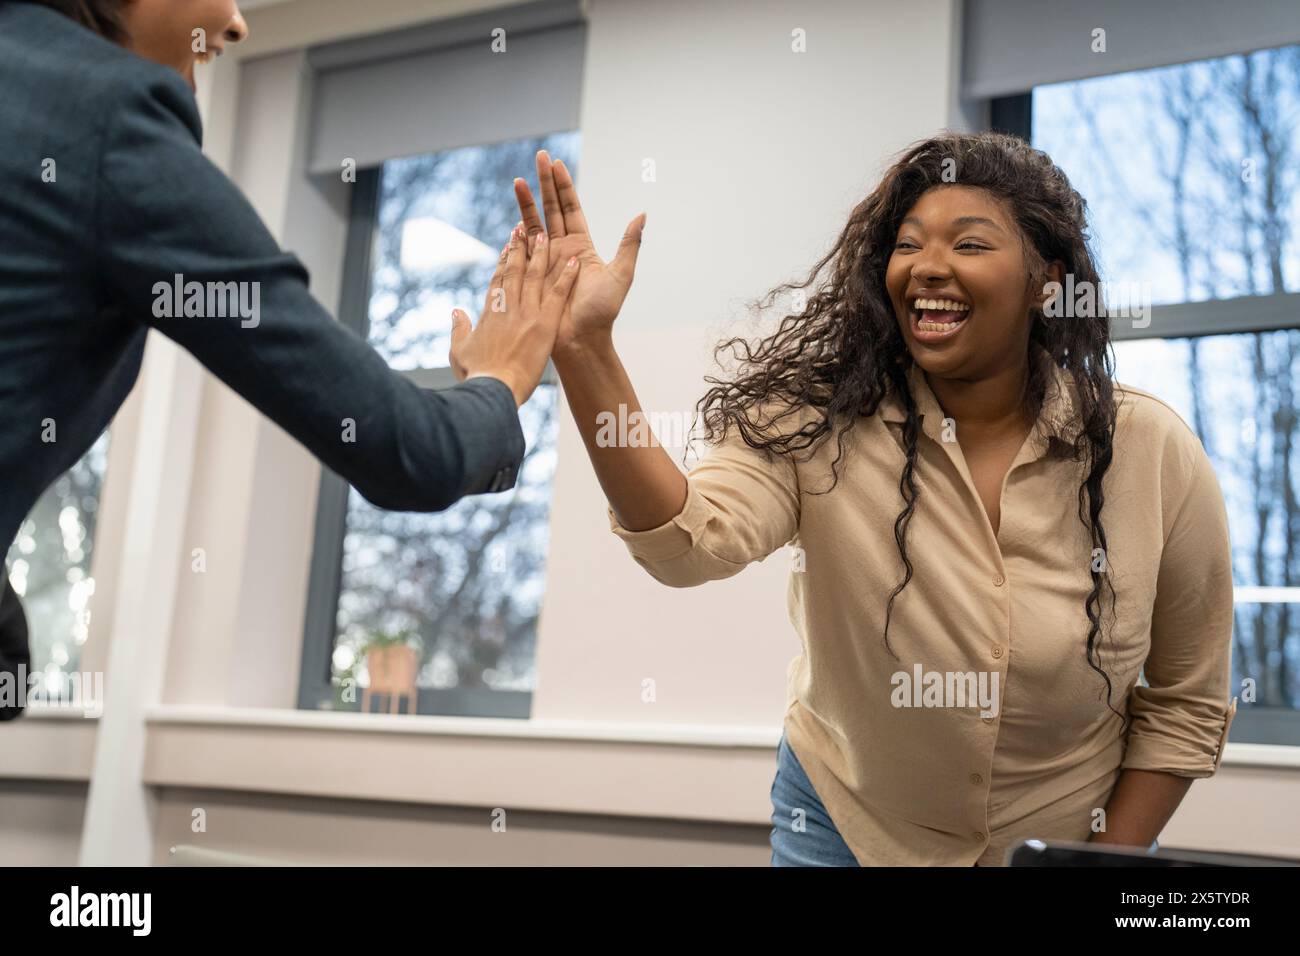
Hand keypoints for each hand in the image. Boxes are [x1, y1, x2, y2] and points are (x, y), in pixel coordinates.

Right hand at [449, 222, 579, 405]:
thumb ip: (458, 329)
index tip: (506, 246)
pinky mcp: (545, 324)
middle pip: (514, 271)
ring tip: (543, 233)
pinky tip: (574, 261)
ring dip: (540, 254)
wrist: (494, 390)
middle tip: (522, 227)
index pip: (497, 280)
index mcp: (489, 313)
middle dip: (518, 248)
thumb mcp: (459, 351)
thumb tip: (455, 312)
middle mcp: (508, 307)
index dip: (502, 261)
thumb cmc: (476, 375)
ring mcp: (527, 313)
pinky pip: (558, 294)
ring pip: (535, 276)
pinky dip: (566, 277)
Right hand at [513, 150, 644, 355]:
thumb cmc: (603, 312)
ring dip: (526, 203)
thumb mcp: (621, 275)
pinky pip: (522, 249)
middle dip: (544, 183)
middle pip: (551, 209)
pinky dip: (516, 232)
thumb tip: (642, 215)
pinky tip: (511, 216)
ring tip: (517, 180)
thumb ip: (629, 244)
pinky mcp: (531, 275)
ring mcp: (544, 262)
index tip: (557, 164)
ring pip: (533, 225)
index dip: (564, 187)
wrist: (581, 340)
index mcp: (582, 247)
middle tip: (538, 156)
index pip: (571, 209)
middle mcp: (562, 250)